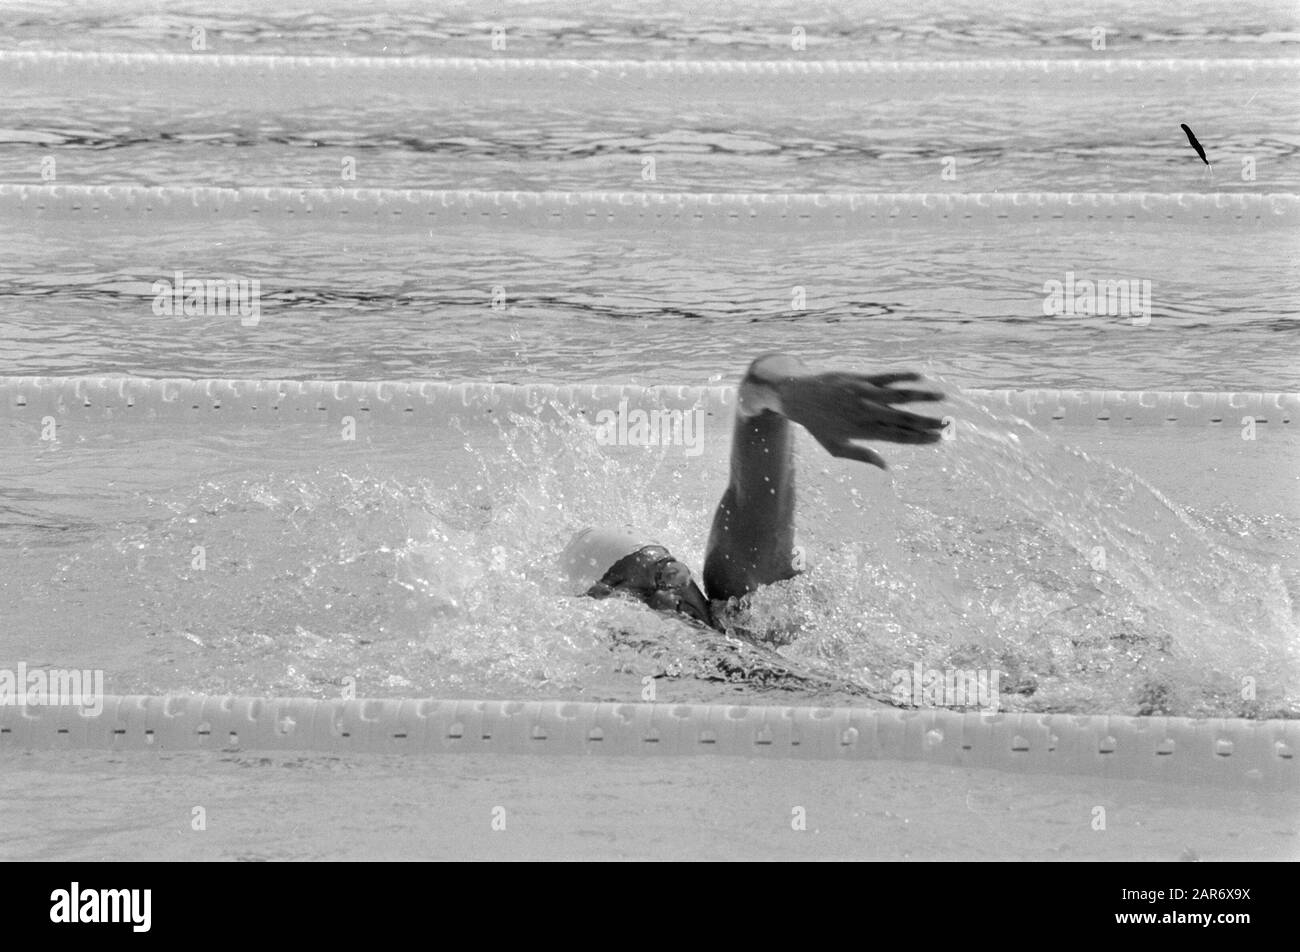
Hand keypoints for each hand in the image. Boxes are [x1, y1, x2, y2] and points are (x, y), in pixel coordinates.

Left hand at [779, 370, 944, 468]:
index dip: (920, 439)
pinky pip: (886, 377)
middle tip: (948, 424)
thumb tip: (887, 468)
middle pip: (903, 419)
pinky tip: (921, 376)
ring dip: (922, 397)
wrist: (798, 397)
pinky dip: (903, 376)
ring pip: (898, 396)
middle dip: (927, 422)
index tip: (939, 440)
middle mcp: (866, 414)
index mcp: (864, 433)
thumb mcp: (836, 448)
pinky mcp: (860, 379)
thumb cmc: (818, 425)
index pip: (899, 437)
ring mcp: (864, 395)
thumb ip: (863, 456)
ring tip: (942, 397)